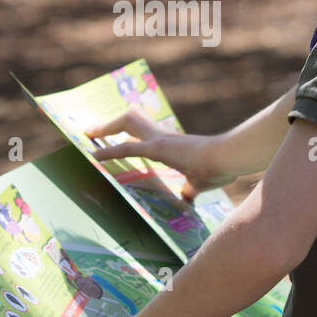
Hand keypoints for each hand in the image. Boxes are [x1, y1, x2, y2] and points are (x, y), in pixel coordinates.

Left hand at [85, 109, 235, 198]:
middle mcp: (162, 137)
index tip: (113, 139)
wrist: (229, 159)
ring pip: (127, 122)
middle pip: (132, 119)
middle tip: (92, 132)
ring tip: (88, 135)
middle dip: (110, 124)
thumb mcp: (200, 182)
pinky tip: (94, 156)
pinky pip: (127, 147)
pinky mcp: (159, 148)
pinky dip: (109, 151)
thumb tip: (187, 196)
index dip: (127, 134)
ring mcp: (160, 140)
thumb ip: (190, 188)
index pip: (143, 135)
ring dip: (106, 128)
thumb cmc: (219, 168)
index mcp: (170, 144)